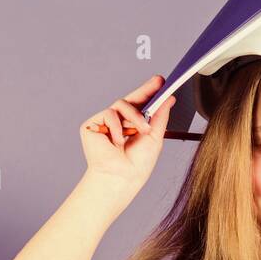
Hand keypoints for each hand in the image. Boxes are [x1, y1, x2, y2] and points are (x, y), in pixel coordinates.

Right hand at [79, 74, 175, 192]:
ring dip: (134, 117)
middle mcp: (118, 123)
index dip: (150, 92)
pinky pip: (108, 113)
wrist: (122, 177)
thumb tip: (168, 99)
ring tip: (140, 131)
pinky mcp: (92, 125)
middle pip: (130, 99)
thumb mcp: (155, 136)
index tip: (161, 82)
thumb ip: (160, 116)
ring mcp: (104, 123)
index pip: (140, 105)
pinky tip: (118, 140)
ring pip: (121, 104)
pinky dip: (117, 126)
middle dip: (144, 90)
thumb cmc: (136, 165)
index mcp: (132, 126)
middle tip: (158, 83)